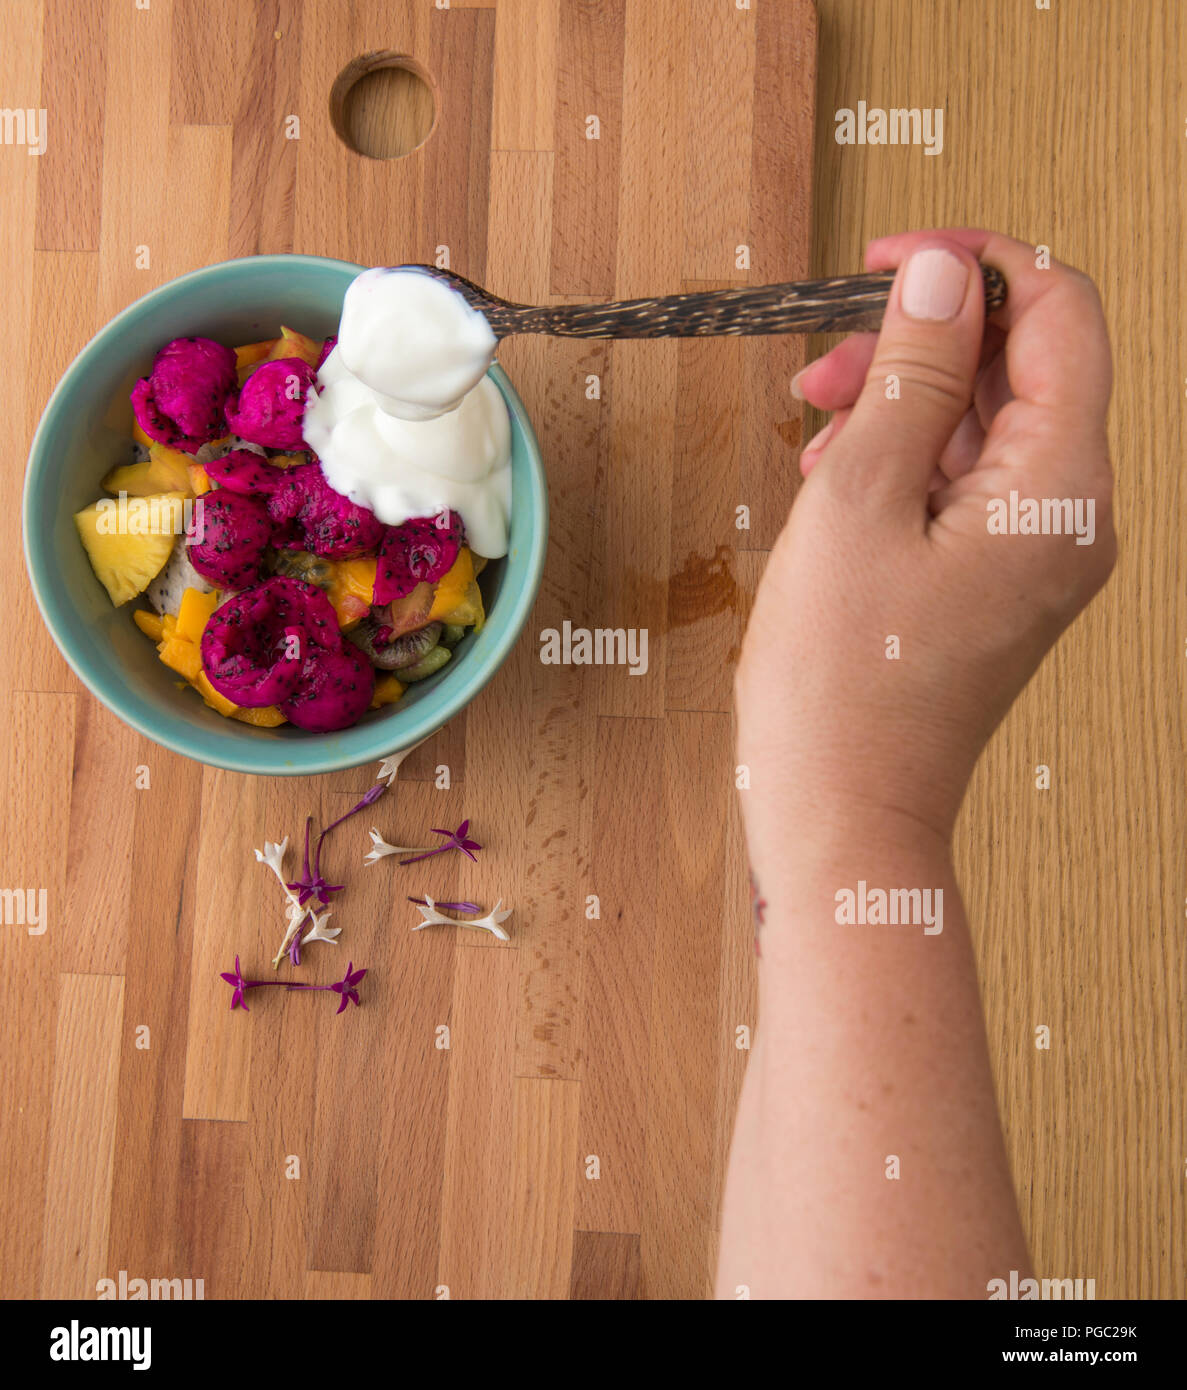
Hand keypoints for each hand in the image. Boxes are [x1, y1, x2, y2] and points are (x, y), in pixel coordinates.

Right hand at [736, 230, 1114, 851]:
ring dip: (901, 405)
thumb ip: (912, 375)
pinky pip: (966, 486)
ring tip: (815, 432)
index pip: (1059, 315)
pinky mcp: (1000, 582)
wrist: (842, 811)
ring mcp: (1040, 554)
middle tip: (826, 368)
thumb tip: (944, 276)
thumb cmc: (841, 683)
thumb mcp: (857, 500)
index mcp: (1060, 487)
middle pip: (1019, 369)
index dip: (977, 266)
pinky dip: (904, 463)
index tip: (891, 261)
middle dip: (920, 345)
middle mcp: (1073, 517)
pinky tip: (836, 481)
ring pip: (984, 426)